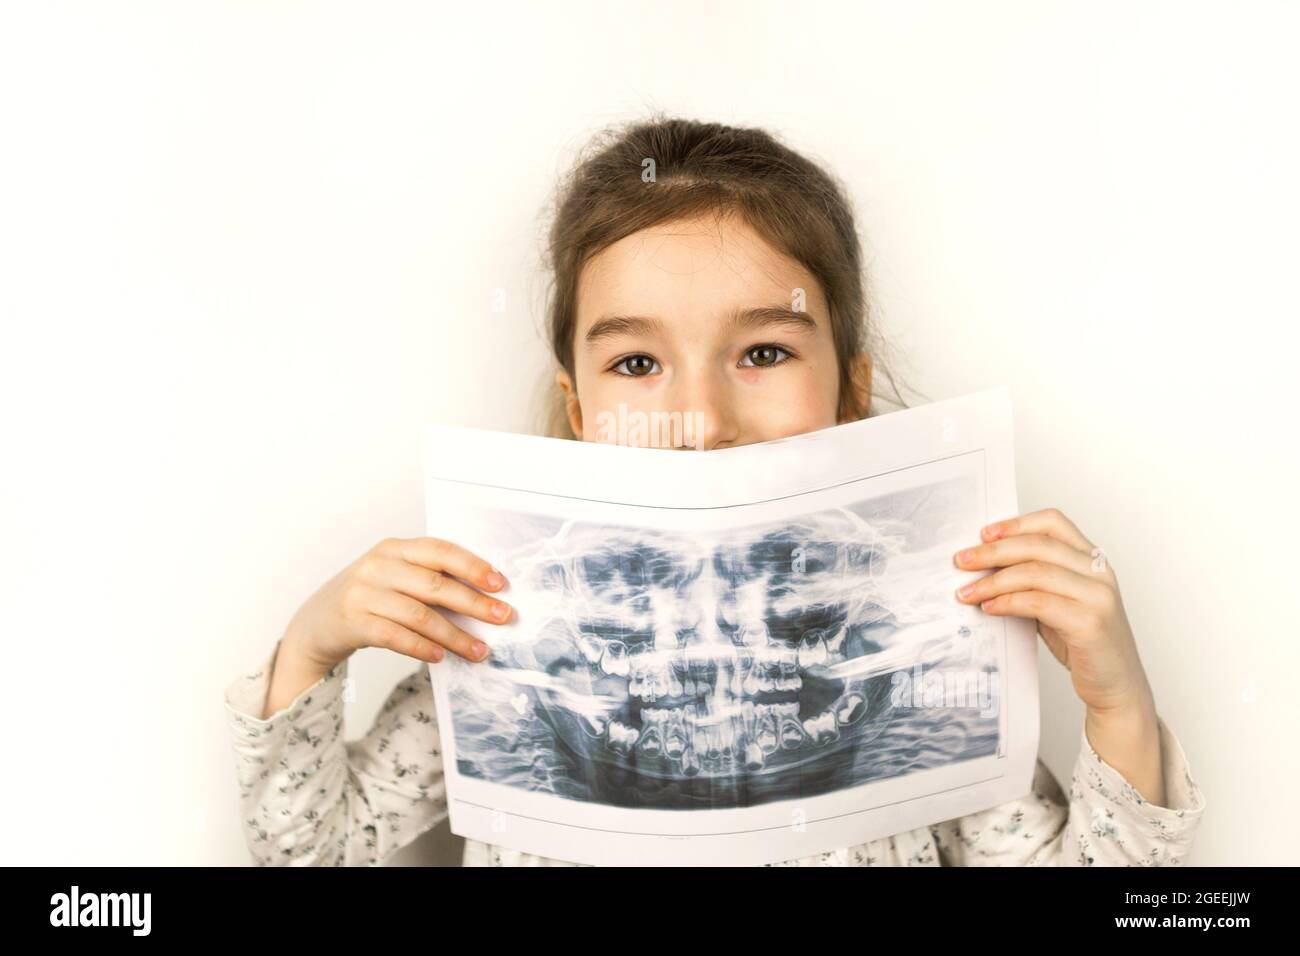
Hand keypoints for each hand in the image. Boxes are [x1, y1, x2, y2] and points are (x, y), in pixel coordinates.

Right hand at [284, 536, 512, 669]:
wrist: (316, 622)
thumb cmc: (369, 597)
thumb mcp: (394, 576)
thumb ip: (429, 579)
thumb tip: (484, 597)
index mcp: (395, 548)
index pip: (440, 551)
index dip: (472, 566)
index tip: (500, 584)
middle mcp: (378, 566)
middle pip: (435, 585)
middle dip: (474, 603)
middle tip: (503, 617)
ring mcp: (362, 594)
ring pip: (419, 615)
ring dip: (454, 635)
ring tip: (478, 650)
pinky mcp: (352, 622)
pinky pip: (395, 636)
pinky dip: (422, 647)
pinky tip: (441, 656)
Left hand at [952, 508, 1154, 719]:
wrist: (1116, 685)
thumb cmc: (1082, 642)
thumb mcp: (1058, 602)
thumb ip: (1033, 581)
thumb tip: (983, 567)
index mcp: (1092, 560)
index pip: (1053, 522)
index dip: (1016, 524)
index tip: (983, 534)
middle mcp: (1099, 573)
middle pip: (1037, 545)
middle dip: (993, 552)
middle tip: (962, 562)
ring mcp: (1098, 597)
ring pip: (1035, 572)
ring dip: (994, 581)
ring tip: (968, 592)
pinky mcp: (1090, 623)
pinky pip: (1039, 603)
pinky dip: (1008, 602)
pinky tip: (989, 608)